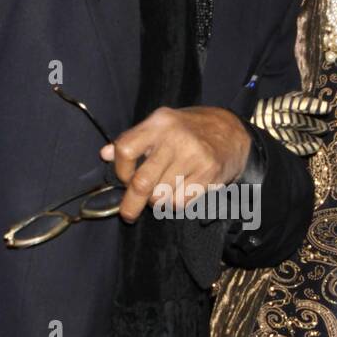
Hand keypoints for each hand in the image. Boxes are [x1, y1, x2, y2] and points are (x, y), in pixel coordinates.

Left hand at [100, 106, 251, 223]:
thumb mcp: (160, 125)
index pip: (125, 149)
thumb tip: (105, 155)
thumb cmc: (189, 130)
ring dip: (156, 202)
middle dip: (131, 204)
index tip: (125, 179)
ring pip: (160, 197)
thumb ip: (132, 140)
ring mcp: (194, 156)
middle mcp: (176, 138)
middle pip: (142, 182)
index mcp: (159, 123)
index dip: (120, 171)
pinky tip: (180, 191)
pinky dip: (175, 204)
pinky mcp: (209, 174)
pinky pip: (180, 202)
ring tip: (163, 192)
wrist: (231, 131)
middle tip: (129, 213)